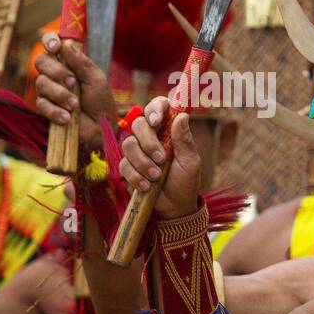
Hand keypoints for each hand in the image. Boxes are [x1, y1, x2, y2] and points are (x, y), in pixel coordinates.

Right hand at [35, 33, 115, 151]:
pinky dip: (56, 111)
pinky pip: (42, 105)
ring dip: (60, 94)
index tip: (55, 46)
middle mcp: (54, 73)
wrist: (101, 127)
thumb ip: (81, 62)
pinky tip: (68, 117)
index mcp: (67, 62)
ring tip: (75, 105)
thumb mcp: (95, 78)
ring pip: (41, 83)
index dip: (49, 41)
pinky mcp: (45, 109)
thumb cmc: (100, 101)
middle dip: (56, 71)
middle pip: (41, 61)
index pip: (51, 44)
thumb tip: (66, 43)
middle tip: (72, 82)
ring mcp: (48, 91)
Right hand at [119, 96, 200, 217]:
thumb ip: (184, 139)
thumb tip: (183, 116)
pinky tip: (147, 185)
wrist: (175, 207)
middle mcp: (150, 136)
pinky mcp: (128, 167)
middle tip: (161, 158)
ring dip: (143, 162)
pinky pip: (123, 165)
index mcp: (167, 129)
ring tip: (157, 176)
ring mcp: (137, 151)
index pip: (157, 107)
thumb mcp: (190, 161)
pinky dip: (136, 176)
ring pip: (128, 144)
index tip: (157, 121)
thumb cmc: (185, 181)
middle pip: (138, 124)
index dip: (155, 108)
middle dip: (148, 142)